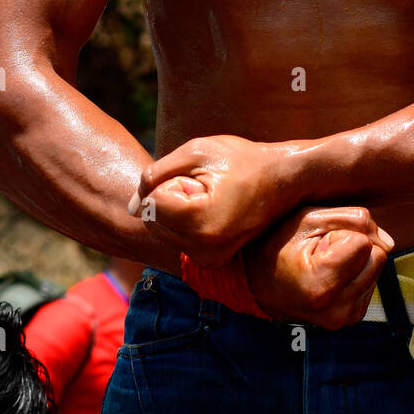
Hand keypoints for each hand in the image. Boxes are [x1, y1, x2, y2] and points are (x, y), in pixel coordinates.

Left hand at [128, 134, 298, 266]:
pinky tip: (213, 210)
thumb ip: (155, 175)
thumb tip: (129, 206)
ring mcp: (210, 259)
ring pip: (162, 232)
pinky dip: (185, 223)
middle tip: (205, 186)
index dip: (169, 181)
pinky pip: (178, 240)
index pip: (150, 203)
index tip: (201, 177)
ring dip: (176, 212)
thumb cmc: (241, 160)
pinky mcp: (213, 262)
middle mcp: (204, 249)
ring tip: (211, 198)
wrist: (284, 179)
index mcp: (199, 222)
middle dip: (168, 199)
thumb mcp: (196, 151)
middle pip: (152, 221)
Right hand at [244, 205, 393, 327]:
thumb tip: (389, 243)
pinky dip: (354, 274)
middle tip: (322, 251)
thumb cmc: (278, 243)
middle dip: (355, 247)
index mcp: (322, 285)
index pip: (365, 244)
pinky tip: (330, 275)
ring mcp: (343, 319)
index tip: (318, 242)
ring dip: (356, 261)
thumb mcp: (308, 218)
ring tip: (324, 263)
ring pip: (377, 269)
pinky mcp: (349, 319)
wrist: (256, 281)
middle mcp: (336, 310)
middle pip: (377, 258)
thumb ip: (354, 220)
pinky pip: (370, 283)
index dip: (343, 234)